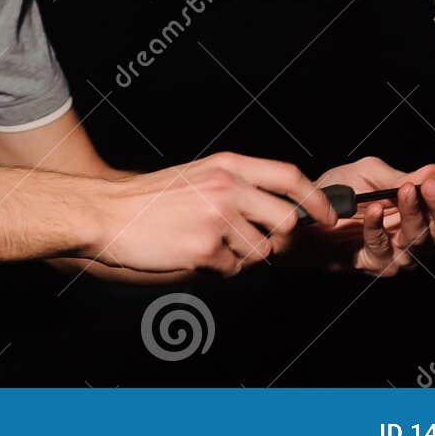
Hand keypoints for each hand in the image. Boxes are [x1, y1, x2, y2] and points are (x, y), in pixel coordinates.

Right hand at [86, 152, 336, 275]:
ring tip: (208, 243)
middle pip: (286, 221)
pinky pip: (232, 270)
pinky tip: (191, 253)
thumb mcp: (199, 175)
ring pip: (260, 252)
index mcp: (227, 165)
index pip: (289, 176)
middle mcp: (227, 187)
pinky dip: (216, 269)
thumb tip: (280, 208)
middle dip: (278, 239)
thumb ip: (238, 185)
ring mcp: (217, 218)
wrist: (106, 213)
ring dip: (241, 256)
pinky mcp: (205, 249)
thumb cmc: (150, 199)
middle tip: (256, 242)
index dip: (315, 199)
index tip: (327, 215)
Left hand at [310, 158, 434, 277]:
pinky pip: (382, 248)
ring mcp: (399, 255)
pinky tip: (374, 209)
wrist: (304, 212)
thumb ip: (403, 175)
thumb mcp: (372, 174)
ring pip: (420, 241)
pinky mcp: (376, 264)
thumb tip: (434, 171)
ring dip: (413, 214)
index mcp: (425, 213)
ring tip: (404, 191)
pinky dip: (378, 227)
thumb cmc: (341, 191)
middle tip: (432, 186)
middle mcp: (419, 238)